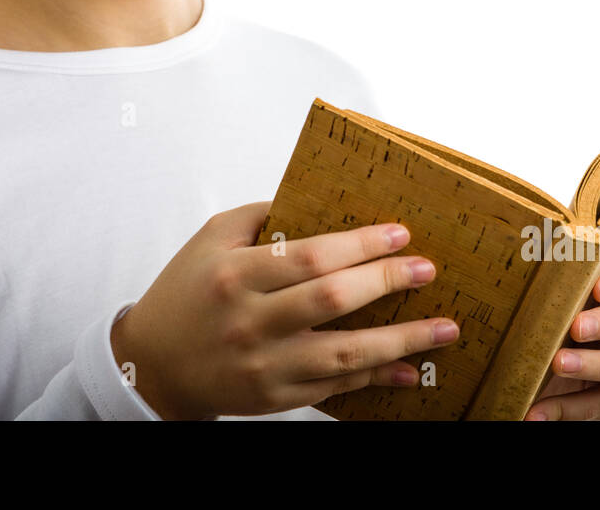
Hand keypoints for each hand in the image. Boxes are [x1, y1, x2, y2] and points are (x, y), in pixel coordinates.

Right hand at [109, 201, 460, 419]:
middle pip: (333, 300)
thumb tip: (321, 202)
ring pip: (344, 353)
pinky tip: (409, 369)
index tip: (401, 234)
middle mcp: (250, 320)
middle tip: (429, 270)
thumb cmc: (187, 291)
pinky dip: (376, 379)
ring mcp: (264, 364)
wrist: (153, 365)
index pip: (311, 255)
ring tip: (445, 327)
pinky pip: (335, 388)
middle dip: (388, 282)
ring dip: (401, 340)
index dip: (361, 244)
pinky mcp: (274, 397)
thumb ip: (262, 216)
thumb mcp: (211, 238)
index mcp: (235, 273)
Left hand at [524, 259, 599, 419]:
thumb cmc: (538, 315)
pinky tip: (538, 412)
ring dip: (597, 365)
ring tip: (558, 364)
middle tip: (576, 328)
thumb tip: (523, 243)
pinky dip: (572, 409)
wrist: (525, 367)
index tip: (599, 289)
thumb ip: (546, 274)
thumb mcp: (541, 293)